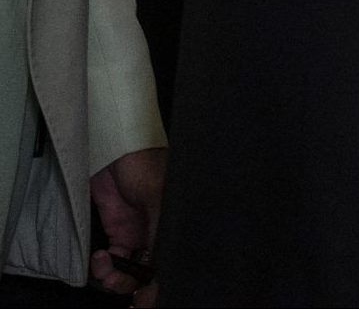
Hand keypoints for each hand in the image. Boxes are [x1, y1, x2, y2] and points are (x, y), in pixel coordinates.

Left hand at [90, 145, 163, 304]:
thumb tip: (161, 268)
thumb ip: (160, 232)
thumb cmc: (144, 163)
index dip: (160, 285)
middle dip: (137, 286)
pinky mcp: (117, 229)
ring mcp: (138, 232)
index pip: (172, 261)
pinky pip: (113, 259)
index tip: (146, 301)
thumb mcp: (157, 197)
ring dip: (117, 278)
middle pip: (152, 270)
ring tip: (105, 269)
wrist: (112, 146)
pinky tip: (100, 259)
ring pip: (130, 269)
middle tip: (126, 294)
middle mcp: (159, 231)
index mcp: (176, 223)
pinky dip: (104, 266)